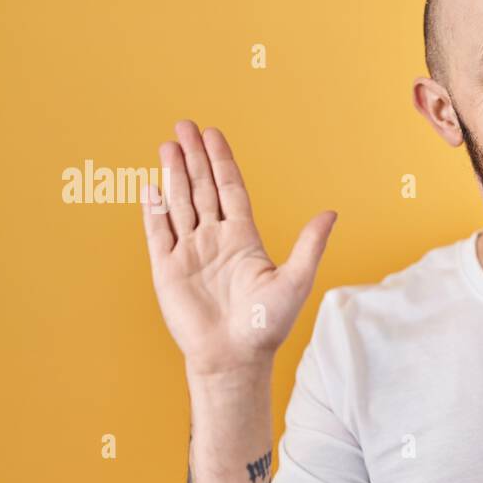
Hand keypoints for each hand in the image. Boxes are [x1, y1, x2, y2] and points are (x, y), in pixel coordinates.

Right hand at [141, 120, 335, 376]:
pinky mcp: (166, 269)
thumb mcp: (295, 280)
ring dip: (174, 174)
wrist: (235, 357)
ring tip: (168, 144)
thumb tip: (331, 213)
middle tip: (184, 125)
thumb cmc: (266, 325)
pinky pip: (158, 232)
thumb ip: (309, 244)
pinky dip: (154, 209)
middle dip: (194, 156)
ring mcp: (189, 252)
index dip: (222, 161)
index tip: (213, 134)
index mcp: (243, 239)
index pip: (230, 189)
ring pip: (179, 203)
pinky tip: (151, 184)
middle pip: (202, 188)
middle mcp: (215, 240)